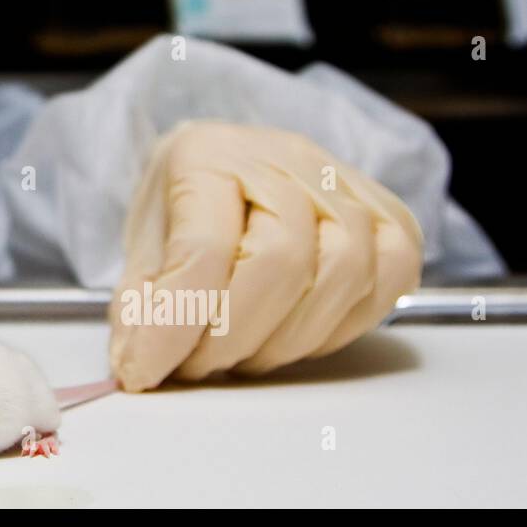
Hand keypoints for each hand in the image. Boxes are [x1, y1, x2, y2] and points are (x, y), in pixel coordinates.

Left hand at [109, 121, 422, 390]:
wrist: (227, 174)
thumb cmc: (185, 214)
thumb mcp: (144, 252)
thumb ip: (141, 308)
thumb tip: (137, 367)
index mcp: (205, 155)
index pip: (203, 247)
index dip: (176, 322)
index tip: (146, 371)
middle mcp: (280, 156)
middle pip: (281, 258)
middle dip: (234, 335)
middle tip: (198, 363)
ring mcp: (342, 180)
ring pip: (342, 270)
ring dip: (286, 339)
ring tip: (241, 351)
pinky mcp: (387, 212)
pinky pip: (389, 275)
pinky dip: (341, 324)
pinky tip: (295, 333)